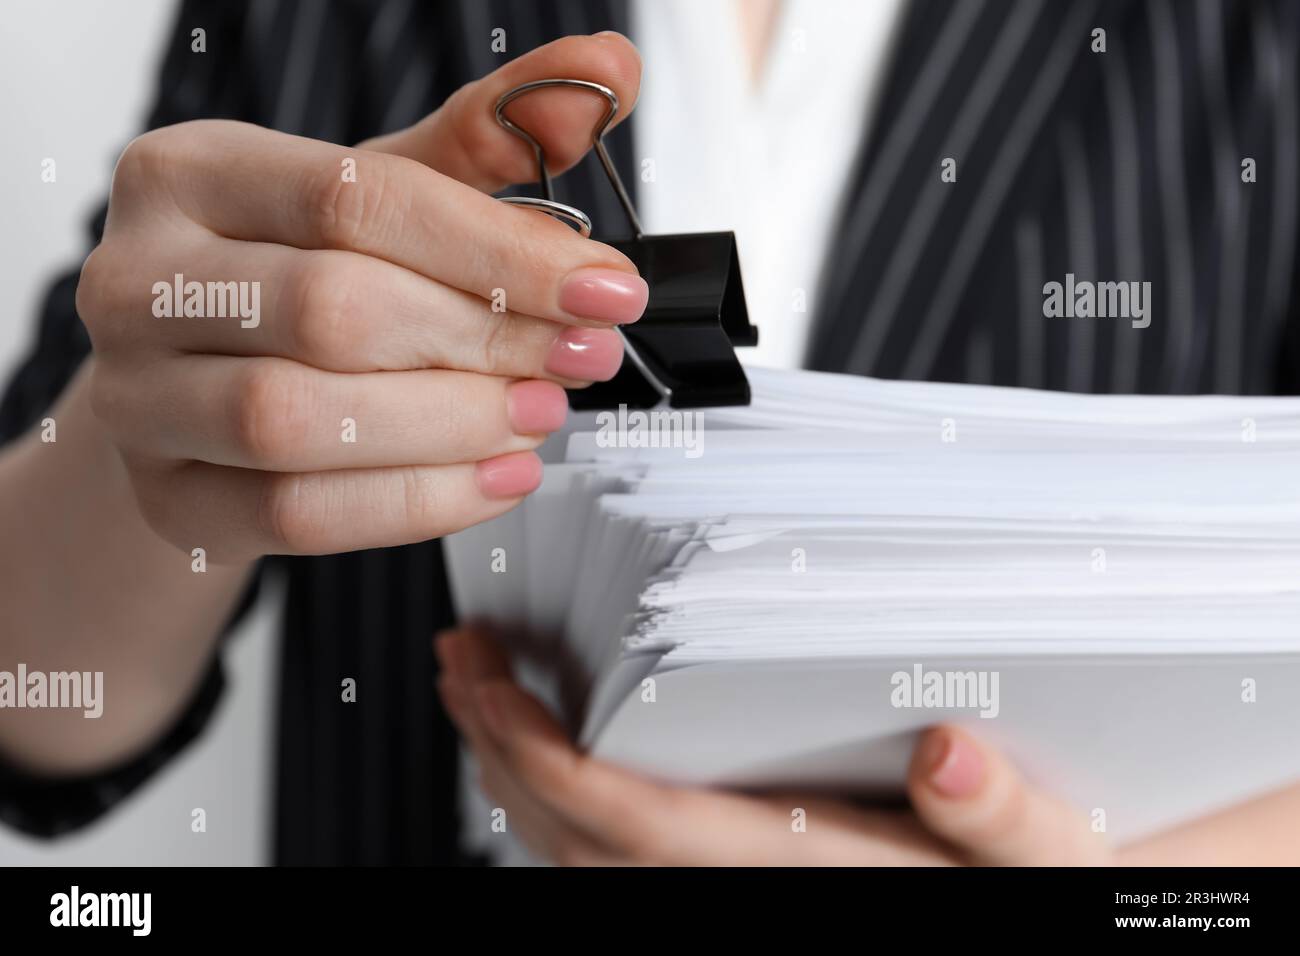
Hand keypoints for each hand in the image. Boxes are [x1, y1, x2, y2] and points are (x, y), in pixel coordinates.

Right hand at [77, 33, 646, 564]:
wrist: (199, 389)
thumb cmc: (297, 277)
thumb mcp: (385, 194)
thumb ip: (491, 136)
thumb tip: (608, 73)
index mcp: (192, 174)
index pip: (359, 201)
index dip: (500, 251)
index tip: (605, 289)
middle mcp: (141, 279)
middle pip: (333, 310)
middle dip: (486, 342)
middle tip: (578, 360)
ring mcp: (138, 398)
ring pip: (301, 419)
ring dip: (453, 425)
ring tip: (539, 416)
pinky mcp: (169, 497)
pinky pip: (298, 513)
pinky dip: (419, 501)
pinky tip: (498, 477)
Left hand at [435, 625, 1113, 865]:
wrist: (1037, 892)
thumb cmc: (1039, 879)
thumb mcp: (1055, 857)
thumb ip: (1005, 819)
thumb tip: (949, 752)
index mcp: (794, 870)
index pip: (635, 826)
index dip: (547, 761)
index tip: (492, 689)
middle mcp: (741, 887)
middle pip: (575, 837)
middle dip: (499, 746)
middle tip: (461, 655)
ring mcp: (726, 886)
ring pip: (577, 848)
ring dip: (512, 766)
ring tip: (478, 685)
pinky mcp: (734, 872)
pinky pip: (612, 848)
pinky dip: (557, 792)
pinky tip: (551, 741)